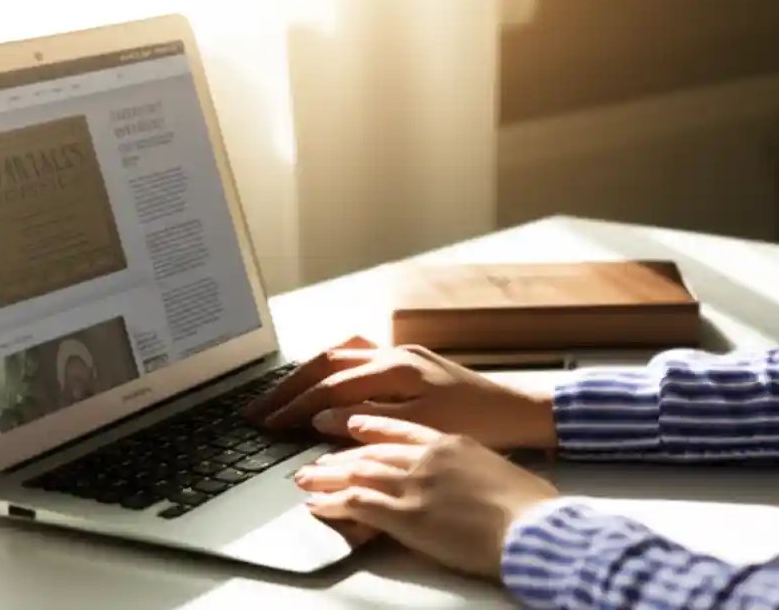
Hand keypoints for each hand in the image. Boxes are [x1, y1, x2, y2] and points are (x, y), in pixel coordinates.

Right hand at [243, 344, 556, 449]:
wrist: (520, 411)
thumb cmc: (478, 423)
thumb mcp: (422, 426)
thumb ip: (368, 420)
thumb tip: (321, 418)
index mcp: (394, 368)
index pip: (329, 385)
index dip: (294, 406)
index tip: (265, 424)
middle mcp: (393, 353)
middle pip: (326, 362)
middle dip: (289, 387)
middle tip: (258, 409)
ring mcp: (402, 354)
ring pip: (340, 354)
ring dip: (308, 374)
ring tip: (282, 395)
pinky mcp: (411, 362)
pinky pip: (358, 357)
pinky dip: (334, 369)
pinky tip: (326, 381)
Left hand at [296, 416, 558, 578]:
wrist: (531, 524)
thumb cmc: (527, 503)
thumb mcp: (497, 470)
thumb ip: (472, 469)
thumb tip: (469, 481)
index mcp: (450, 442)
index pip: (400, 430)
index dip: (372, 428)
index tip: (353, 426)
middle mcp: (426, 456)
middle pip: (371, 452)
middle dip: (340, 456)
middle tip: (318, 460)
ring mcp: (413, 484)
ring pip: (358, 473)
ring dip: (327, 477)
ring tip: (306, 480)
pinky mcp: (405, 515)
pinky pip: (357, 504)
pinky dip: (333, 504)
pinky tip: (318, 505)